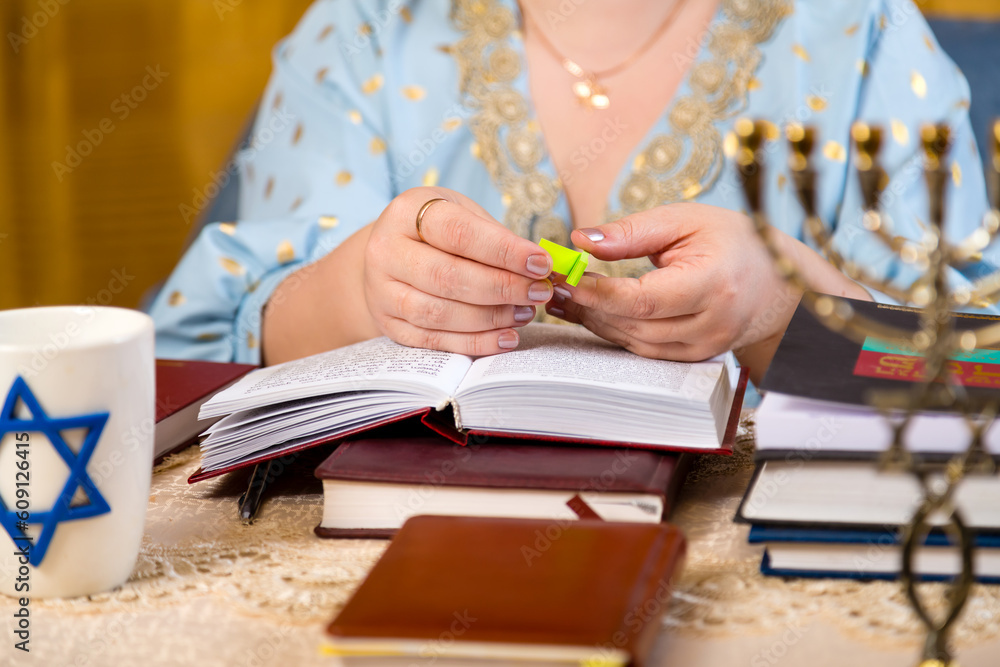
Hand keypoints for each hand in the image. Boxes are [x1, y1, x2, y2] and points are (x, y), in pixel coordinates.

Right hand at [364, 187, 553, 354]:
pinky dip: (475, 343)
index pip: (458, 233)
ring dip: (491, 317)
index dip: (504, 251)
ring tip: (526, 312)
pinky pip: (434, 341)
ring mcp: (382, 292)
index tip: (541, 263)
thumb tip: (542, 268)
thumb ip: (496, 237)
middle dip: (502, 287)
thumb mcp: (460, 214)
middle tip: (539, 292)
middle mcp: (386, 252)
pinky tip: (506, 337)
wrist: (389, 255)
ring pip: (440, 313)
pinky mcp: (388, 324)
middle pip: (448, 276)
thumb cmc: (435, 231)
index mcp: (405, 212)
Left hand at [547, 203, 806, 377]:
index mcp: (714, 284)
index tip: (566, 277)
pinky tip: (589, 314)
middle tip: (552, 286)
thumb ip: (632, 231)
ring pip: (635, 343)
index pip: (644, 299)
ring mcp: (705, 348)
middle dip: (588, 307)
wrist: (780, 284)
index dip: (600, 293)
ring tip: (563, 298)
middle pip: (634, 325)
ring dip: (595, 323)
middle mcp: (712, 324)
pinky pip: (644, 351)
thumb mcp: (685, 220)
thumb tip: (580, 241)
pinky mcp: (695, 359)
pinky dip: (614, 332)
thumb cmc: (733, 242)